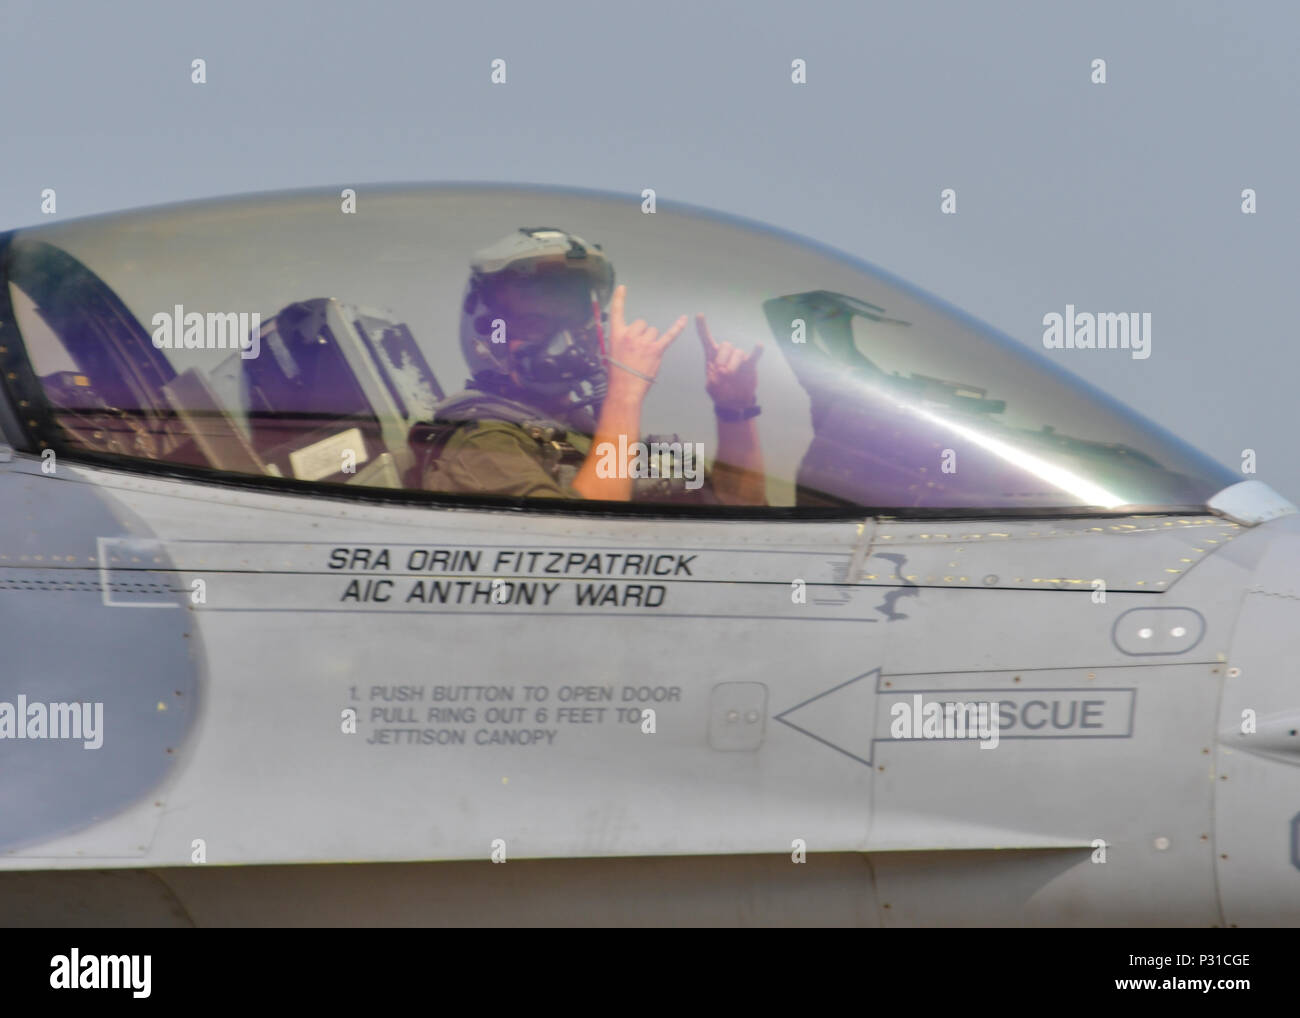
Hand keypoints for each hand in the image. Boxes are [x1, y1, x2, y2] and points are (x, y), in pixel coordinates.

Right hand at [604, 284, 687, 398]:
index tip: (622, 288)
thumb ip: (622, 341)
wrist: (624, 389)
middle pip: (642, 323)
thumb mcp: (611, 353)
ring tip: (646, 355)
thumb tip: (630, 338)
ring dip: (652, 340)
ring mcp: (644, 343)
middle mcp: (630, 335)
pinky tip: (684, 319)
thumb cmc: (617, 374)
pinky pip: (669, 335)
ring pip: (653, 331)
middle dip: (642, 334)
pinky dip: (677, 327)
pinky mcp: (656, 350)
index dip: (619, 299)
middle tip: (638, 350)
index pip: (616, 312)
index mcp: (616, 335)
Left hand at [697, 314, 761, 408]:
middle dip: (722, 358)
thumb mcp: (712, 387)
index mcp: (712, 356)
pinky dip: (757, 351)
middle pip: (725, 345)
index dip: (703, 327)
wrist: (734, 402)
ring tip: (730, 375)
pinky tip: (758, 346)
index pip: (707, 339)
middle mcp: (726, 354)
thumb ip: (712, 381)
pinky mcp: (750, 364)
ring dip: (733, 364)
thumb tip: (721, 374)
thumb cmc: (721, 392)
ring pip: (737, 352)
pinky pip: (754, 355)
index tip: (700, 315)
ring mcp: (739, 358)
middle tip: (721, 373)